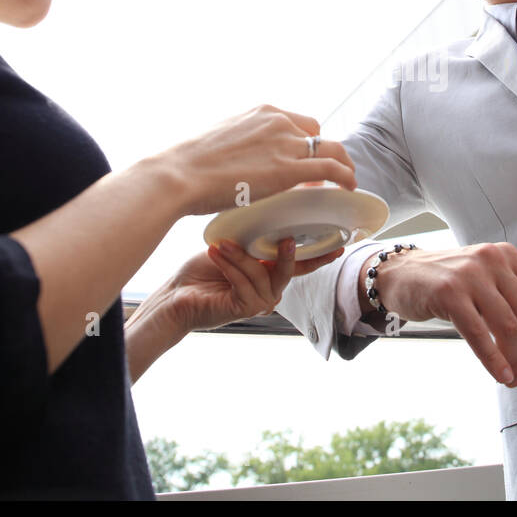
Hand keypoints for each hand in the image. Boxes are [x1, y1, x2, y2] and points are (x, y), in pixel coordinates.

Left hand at [125, 238, 342, 382]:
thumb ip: (252, 239)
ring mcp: (260, 302)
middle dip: (288, 253)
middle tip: (285, 236)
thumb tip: (267, 207)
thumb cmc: (201, 271)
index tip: (339, 243)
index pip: (302, 264)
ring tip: (222, 244)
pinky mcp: (245, 309)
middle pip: (289, 269)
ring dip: (241, 257)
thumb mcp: (232, 246)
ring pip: (262, 274)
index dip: (320, 254)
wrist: (176, 297)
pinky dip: (230, 267)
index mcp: (270, 274)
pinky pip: (245, 283)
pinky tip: (215, 254)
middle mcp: (270, 290)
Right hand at [167, 105, 356, 214]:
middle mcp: (279, 121)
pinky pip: (331, 168)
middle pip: (317, 134)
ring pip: (332, 149)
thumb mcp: (220, 140)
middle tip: (326, 173)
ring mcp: (286, 143)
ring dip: (343, 165)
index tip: (304, 158)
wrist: (180, 174)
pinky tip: (349, 188)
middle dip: (325, 151)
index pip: (297, 122)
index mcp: (262, 112)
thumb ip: (238, 145)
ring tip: (347, 180)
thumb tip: (236, 161)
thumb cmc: (189, 164)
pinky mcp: (290, 168)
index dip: (305, 142)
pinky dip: (345, 177)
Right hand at [372, 242, 516, 388]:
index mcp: (507, 255)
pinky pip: (478, 333)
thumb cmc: (447, 281)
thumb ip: (513, 294)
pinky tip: (500, 376)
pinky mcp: (449, 293)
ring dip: (516, 360)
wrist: (399, 273)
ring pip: (507, 325)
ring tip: (515, 380)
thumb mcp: (485, 276)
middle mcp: (492, 260)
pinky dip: (493, 359)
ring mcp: (470, 275)